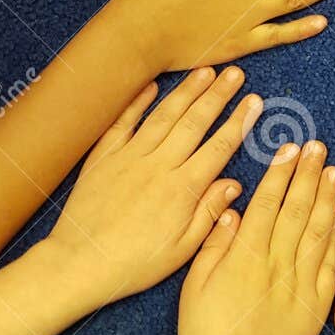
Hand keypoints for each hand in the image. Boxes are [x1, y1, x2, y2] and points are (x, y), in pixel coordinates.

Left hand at [42, 66, 259, 308]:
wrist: (80, 263)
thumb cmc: (135, 263)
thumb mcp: (182, 249)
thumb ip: (209, 213)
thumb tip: (233, 184)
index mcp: (182, 189)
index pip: (219, 147)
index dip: (238, 122)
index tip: (254, 101)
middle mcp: (158, 166)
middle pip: (194, 123)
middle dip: (218, 95)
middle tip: (235, 73)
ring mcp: (129, 158)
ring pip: (163, 116)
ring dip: (186, 92)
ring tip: (204, 71)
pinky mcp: (103, 158)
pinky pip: (123, 122)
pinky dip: (137, 102)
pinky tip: (152, 85)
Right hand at [179, 139, 334, 334]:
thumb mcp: (194, 288)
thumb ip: (214, 246)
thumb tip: (231, 211)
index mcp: (245, 256)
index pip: (266, 203)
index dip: (279, 173)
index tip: (290, 148)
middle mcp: (277, 264)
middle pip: (296, 209)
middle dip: (307, 174)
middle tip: (319, 145)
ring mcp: (301, 283)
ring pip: (318, 230)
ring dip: (327, 197)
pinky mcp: (318, 305)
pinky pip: (333, 263)